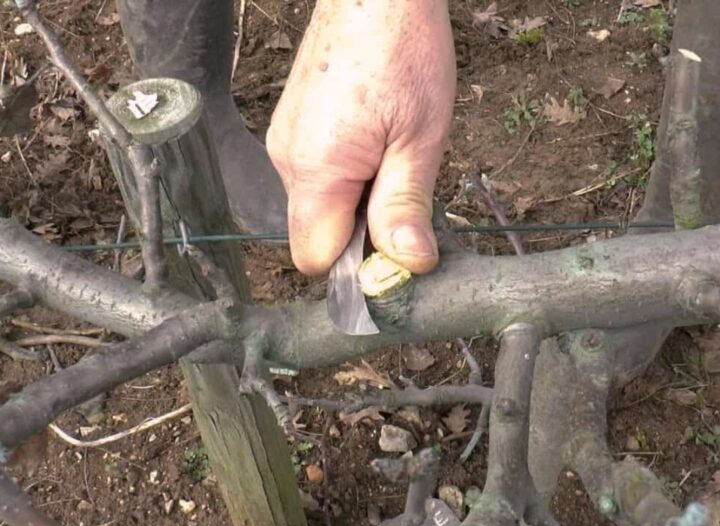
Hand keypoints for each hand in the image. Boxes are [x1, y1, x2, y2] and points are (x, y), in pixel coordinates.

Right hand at [266, 0, 455, 275]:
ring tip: (391, 152)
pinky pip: (317, 177)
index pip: (315, 257)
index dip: (356, 265)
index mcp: (316, 169)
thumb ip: (405, 206)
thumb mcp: (420, 138)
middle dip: (361, 231)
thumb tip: (407, 265)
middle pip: (317, 235)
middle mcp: (288, 160)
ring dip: (357, 201)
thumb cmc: (402, 52)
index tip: (395, 246)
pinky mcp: (294, 129)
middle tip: (402, 186)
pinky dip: (347, 177)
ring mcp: (286, 142)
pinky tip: (375, 140)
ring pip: (319, 206)